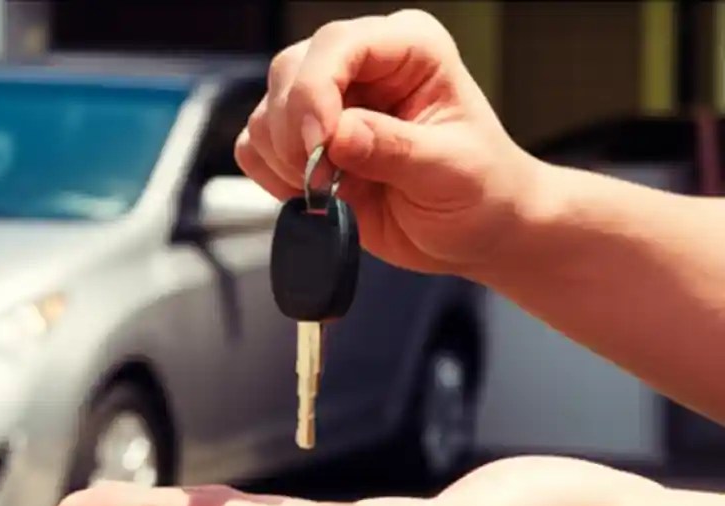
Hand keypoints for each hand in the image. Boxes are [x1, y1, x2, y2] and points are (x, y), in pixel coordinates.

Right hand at [236, 9, 541, 275]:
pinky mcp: (303, 141)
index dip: (316, 91)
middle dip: (295, 132)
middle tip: (326, 179)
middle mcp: (362, 66)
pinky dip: (273, 176)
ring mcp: (328, 102)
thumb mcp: (450, 171)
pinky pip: (255, 147)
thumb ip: (393, 148)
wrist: (474, 231)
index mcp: (408, 49)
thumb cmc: (480, 191)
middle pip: (290, 72)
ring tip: (332, 190)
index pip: (338, 44)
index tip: (320, 144)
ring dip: (285, 160)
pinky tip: (314, 194)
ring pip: (266, 112)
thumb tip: (337, 136)